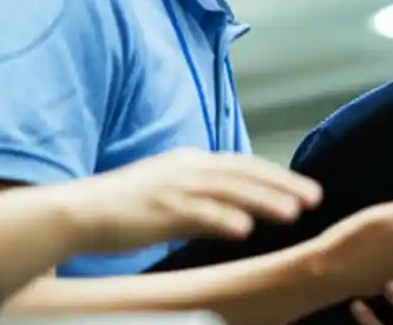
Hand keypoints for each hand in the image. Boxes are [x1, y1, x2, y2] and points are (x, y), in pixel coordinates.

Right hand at [70, 148, 321, 251]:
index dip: (276, 176)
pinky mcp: (159, 209)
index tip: (305, 188)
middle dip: (283, 185)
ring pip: (229, 190)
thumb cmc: (123, 210)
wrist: (77, 212)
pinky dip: (223, 219)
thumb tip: (236, 216)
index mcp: (190, 163)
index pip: (243, 166)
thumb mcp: (170, 199)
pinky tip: (245, 229)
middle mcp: (187, 169)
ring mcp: (174, 187)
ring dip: (263, 200)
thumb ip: (203, 204)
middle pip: (245, 173)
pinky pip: (198, 213)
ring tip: (293, 213)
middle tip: (315, 197)